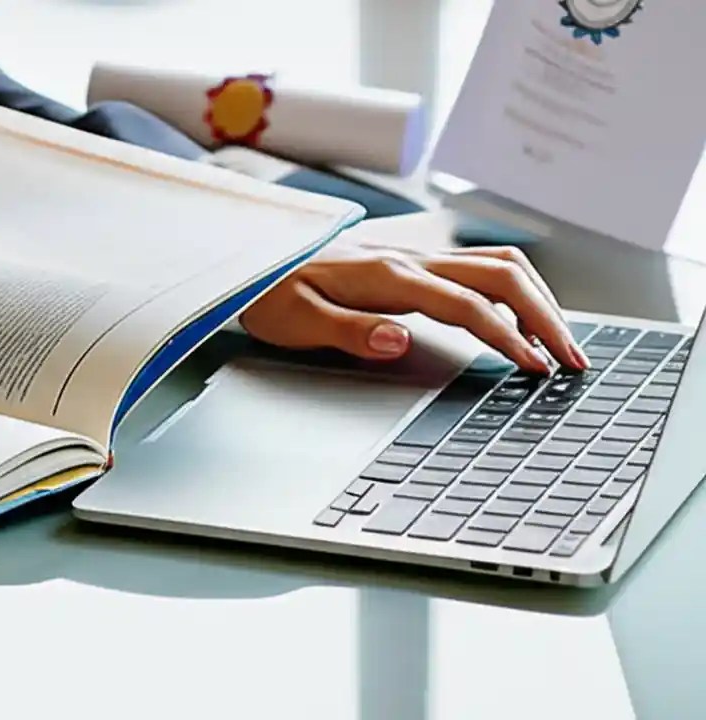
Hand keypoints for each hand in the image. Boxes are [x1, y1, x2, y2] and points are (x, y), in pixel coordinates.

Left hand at [241, 242, 587, 372]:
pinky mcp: (408, 261)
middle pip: (500, 276)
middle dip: (545, 316)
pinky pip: (477, 265)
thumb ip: (351, 331)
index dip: (508, 337)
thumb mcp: (297, 322)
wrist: (250, 259)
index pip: (466, 306)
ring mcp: (412, 256)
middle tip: (573, 358)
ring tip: (559, 338)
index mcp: (386, 276)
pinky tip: (520, 312)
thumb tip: (401, 340)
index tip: (537, 367)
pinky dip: (512, 287)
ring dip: (536, 298)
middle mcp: (408, 259)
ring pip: (495, 265)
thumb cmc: (268, 292)